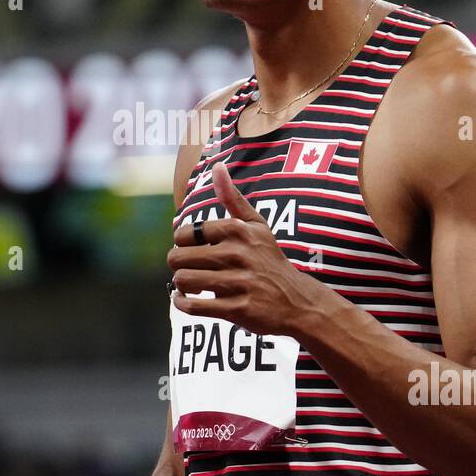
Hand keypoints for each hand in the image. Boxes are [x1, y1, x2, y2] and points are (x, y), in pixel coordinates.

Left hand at [168, 161, 326, 337]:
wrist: (297, 300)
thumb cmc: (269, 259)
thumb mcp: (257, 225)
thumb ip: (233, 197)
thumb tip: (217, 166)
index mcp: (238, 231)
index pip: (185, 234)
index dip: (182, 244)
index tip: (191, 251)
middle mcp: (238, 254)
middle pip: (178, 258)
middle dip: (178, 266)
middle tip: (188, 270)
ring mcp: (239, 282)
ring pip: (184, 281)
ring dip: (180, 286)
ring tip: (189, 285)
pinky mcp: (238, 309)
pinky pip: (194, 306)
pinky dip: (182, 304)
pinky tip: (185, 300)